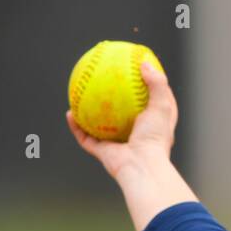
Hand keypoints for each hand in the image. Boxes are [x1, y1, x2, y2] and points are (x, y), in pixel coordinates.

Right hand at [67, 61, 178, 180]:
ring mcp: (120, 143)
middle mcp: (137, 133)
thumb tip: (144, 62)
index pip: (152, 101)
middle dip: (113, 98)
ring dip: (90, 113)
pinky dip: (76, 127)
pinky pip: (86, 137)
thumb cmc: (155, 137)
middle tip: (104, 80)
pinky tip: (68, 112)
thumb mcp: (162, 105)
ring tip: (79, 96)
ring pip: (100, 126)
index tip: (138, 71)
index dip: (147, 86)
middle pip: (123, 112)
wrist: (141, 167)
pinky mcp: (105, 152)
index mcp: (154, 124)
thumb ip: (157, 83)